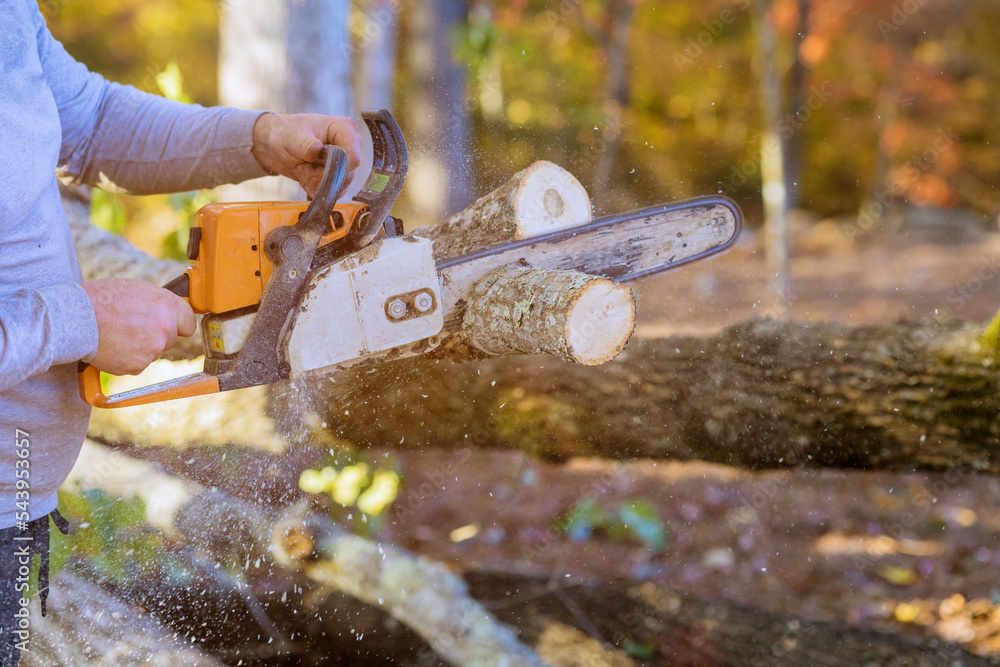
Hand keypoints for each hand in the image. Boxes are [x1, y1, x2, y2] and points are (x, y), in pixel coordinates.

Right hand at [81, 279, 196, 375]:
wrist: (76, 318)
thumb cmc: (102, 299)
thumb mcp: (138, 290)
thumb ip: (159, 303)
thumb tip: (170, 312)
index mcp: (168, 307)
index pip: (188, 323)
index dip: (178, 323)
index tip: (172, 324)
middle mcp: (165, 329)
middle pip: (169, 339)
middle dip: (155, 335)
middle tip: (132, 325)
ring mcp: (152, 350)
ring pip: (153, 351)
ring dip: (140, 346)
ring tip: (118, 333)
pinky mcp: (138, 365)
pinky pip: (138, 363)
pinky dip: (127, 358)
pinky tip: (113, 345)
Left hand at [251, 113, 362, 196]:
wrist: (275, 145)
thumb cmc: (285, 133)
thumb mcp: (292, 137)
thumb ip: (305, 144)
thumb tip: (317, 149)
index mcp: (343, 128)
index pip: (353, 157)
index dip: (336, 168)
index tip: (313, 165)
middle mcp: (349, 145)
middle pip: (347, 173)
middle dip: (321, 176)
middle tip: (302, 167)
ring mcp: (344, 161)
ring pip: (340, 184)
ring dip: (316, 183)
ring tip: (301, 170)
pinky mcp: (338, 174)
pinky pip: (335, 190)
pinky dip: (317, 188)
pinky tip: (305, 177)